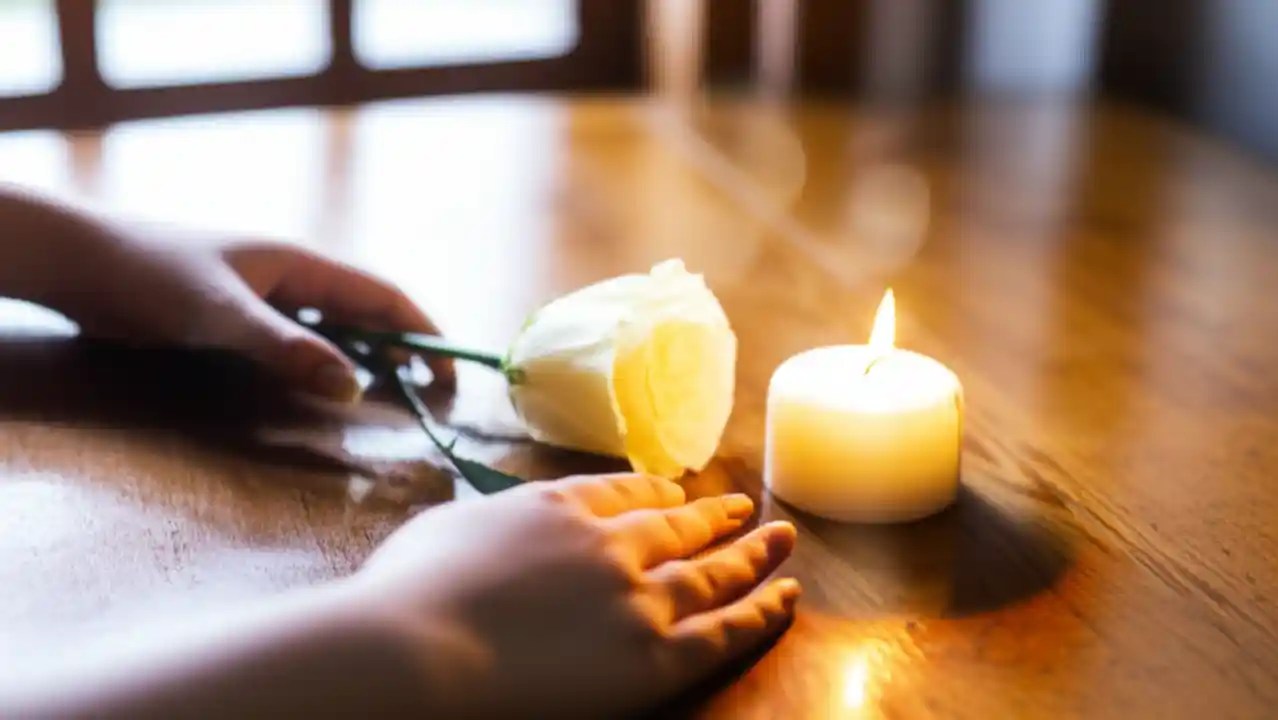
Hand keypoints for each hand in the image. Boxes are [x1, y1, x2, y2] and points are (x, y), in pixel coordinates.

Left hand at [37, 229, 448, 400]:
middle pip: (364, 313)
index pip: (382, 296)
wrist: (80, 262)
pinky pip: (299, 340)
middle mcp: (291, 277)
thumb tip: (353, 389)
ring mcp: (265, 297)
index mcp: (302, 262)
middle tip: (429, 393)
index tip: (450, 372)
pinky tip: (324, 385)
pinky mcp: (237, 318)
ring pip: (332, 328)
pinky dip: (324, 363)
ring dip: (365, 357)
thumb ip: (288, 350)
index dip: (423, 331)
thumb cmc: (152, 275)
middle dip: (402, 348)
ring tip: (391, 394)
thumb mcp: (224, 315)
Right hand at [353, 474, 799, 718]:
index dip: (659, 492)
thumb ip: (486, 520)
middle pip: (678, 524)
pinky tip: (788, 595)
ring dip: (753, 554)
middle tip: (745, 510)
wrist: (414, 650)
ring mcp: (637, 597)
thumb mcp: (445, 528)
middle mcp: (609, 542)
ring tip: (783, 541)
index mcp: (558, 505)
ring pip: (712, 572)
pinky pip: (725, 630)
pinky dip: (762, 610)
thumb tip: (490, 523)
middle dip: (716, 516)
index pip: (625, 492)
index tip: (680, 493)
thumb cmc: (407, 593)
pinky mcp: (653, 657)